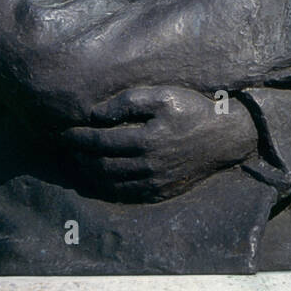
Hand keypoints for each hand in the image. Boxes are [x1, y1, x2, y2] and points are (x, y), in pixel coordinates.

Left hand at [61, 85, 257, 202]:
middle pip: (100, 166)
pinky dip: (106, 190)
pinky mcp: (161, 192)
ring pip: (110, 185)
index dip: (78, 138)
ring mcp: (154, 182)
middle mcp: (147, 166)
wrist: (226, 136)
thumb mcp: (163, 95)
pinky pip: (127, 195)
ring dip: (87, 176)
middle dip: (78, 157)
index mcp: (145, 140)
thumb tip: (97, 115)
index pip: (99, 142)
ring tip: (75, 164)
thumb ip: (128, 102)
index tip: (64, 132)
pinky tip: (97, 182)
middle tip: (65, 148)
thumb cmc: (193, 109)